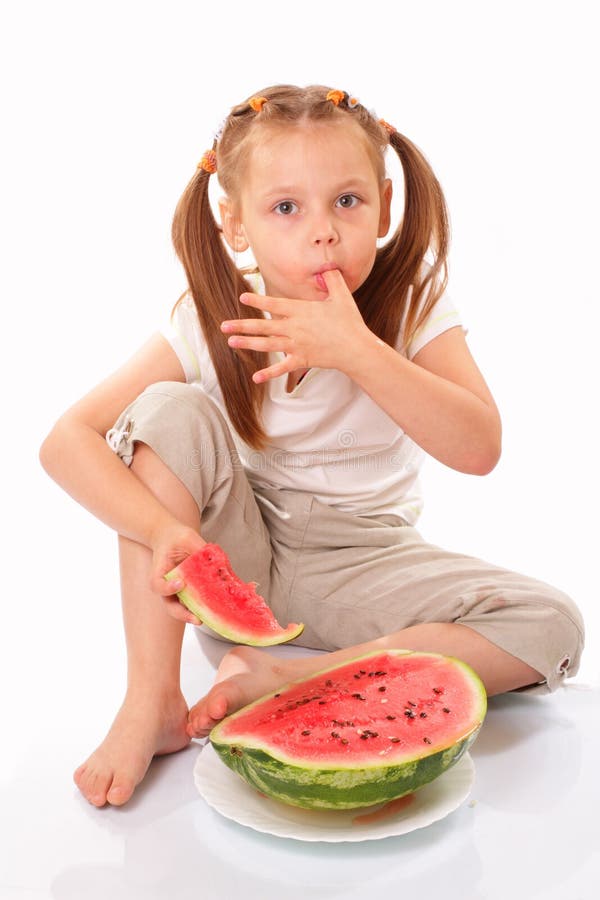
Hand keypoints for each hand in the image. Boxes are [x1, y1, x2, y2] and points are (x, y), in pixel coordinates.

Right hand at [149, 521, 206, 623]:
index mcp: (160, 571)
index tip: (180, 583)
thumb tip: (216, 559)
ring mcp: (177, 590)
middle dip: (183, 614)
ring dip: (195, 614)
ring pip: (182, 608)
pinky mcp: (189, 591)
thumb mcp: (186, 537)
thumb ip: (199, 547)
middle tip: (197, 619)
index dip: (167, 588)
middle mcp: (167, 585)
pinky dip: (203, 606)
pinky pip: (195, 602)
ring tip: (209, 618)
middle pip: (170, 605)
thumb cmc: (175, 537)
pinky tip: (216, 608)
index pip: (158, 584)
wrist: (171, 538)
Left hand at [220, 269, 371, 382]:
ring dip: (248, 343)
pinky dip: (269, 373)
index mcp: (301, 311)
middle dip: (242, 325)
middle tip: (223, 326)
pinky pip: (282, 367)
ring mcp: (296, 345)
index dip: (257, 302)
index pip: (274, 304)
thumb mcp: (342, 296)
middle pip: (264, 326)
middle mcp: (295, 327)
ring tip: (231, 342)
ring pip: (267, 344)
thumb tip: (327, 265)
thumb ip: (332, 279)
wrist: (355, 348)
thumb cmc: (349, 322)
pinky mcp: (302, 360)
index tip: (243, 299)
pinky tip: (255, 378)